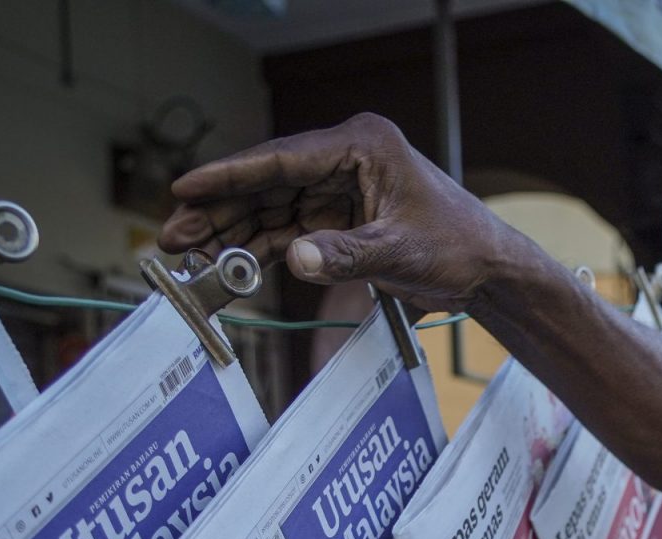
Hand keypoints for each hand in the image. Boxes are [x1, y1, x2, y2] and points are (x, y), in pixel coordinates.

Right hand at [158, 113, 513, 314]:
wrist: (487, 269)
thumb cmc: (458, 247)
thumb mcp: (401, 251)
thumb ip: (348, 255)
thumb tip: (295, 257)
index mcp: (362, 145)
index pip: (283, 157)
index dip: (229, 175)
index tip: (185, 187)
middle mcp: (345, 160)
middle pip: (267, 183)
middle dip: (219, 209)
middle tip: (174, 235)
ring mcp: (339, 190)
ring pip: (271, 208)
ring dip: (231, 231)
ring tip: (188, 254)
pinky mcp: (339, 219)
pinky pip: (288, 231)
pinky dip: (259, 248)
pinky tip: (227, 263)